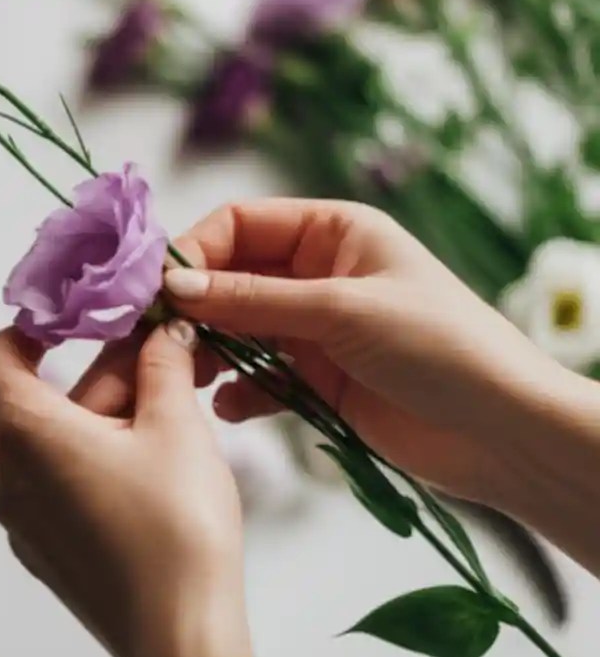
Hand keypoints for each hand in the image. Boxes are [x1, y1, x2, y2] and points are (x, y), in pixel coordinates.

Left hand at [0, 323, 262, 656]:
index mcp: (24, 433)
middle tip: (160, 360)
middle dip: (97, 375)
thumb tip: (163, 330)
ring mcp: (21, 520)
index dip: (31, 327)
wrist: (178, 633)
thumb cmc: (174, 527)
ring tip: (168, 416)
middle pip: (38, 399)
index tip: (76, 319)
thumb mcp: (176, 425)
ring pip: (53, 445)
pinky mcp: (44, 552)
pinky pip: (58, 487)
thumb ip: (163, 365)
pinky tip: (151, 467)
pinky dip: (93, 462)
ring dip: (102, 419)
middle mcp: (6, 475)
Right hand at [164, 199, 591, 531]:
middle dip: (193, 307)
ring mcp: (317, 329)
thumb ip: (252, 300)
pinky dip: (239, 391)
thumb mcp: (341, 311)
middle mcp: (320, 273)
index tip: (157, 290)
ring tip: (184, 378)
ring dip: (209, 351)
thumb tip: (174, 287)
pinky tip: (229, 407)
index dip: (195, 251)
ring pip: (238, 330)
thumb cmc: (441, 347)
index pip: (241, 224)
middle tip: (153, 338)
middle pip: (232, 278)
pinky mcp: (319, 380)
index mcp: (334, 232)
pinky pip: (259, 378)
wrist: (502, 432)